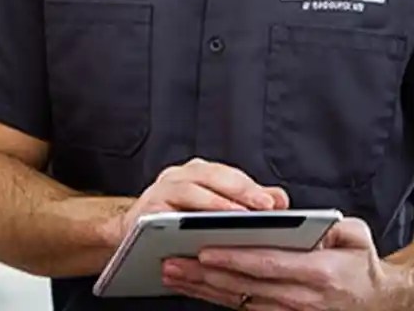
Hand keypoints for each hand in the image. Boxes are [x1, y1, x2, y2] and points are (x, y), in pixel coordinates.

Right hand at [114, 158, 289, 240]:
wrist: (132, 240)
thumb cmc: (178, 225)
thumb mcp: (214, 213)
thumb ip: (246, 203)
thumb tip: (280, 198)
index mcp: (198, 173)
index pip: (229, 174)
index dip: (251, 187)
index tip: (274, 203)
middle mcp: (178, 176)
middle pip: (212, 175)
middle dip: (239, 190)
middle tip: (263, 208)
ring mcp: (159, 191)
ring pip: (190, 188)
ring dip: (215, 203)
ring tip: (238, 216)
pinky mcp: (144, 211)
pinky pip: (165, 211)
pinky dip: (183, 218)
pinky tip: (200, 231)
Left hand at [160, 217, 404, 309]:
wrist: (382, 303)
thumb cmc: (364, 264)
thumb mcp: (356, 235)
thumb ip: (328, 225)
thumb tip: (296, 218)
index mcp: (319, 272)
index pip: (266, 264)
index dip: (232, 258)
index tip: (203, 248)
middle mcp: (302, 298)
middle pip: (243, 286)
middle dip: (203, 274)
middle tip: (170, 261)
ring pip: (238, 301)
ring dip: (202, 289)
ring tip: (172, 274)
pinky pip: (244, 309)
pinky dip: (217, 299)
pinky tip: (194, 287)